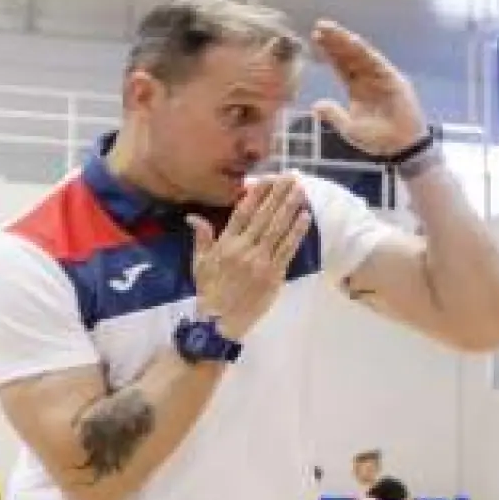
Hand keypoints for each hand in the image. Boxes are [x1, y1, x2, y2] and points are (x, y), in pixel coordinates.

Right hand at [191, 174, 311, 339]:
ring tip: (300, 190)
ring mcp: (261, 262)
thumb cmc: (209, 292)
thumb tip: (194, 216)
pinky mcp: (274, 275)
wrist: (220, 322)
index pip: (242, 213)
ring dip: (291, 208)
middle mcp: (244, 249)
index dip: (256, 194)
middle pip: (264, 216)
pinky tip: (305, 217)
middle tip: (291, 177)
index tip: (267, 178)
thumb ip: (202, 237)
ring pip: (278, 229)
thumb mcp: (199, 263)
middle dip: (278, 195)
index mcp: (226, 244)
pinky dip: (297, 232)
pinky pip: (288, 250)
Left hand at [309, 21, 429, 157]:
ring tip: (331, 29)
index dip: (328, 52)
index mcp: (356, 87)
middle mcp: (367, 78)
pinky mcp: (393, 79)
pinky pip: (377, 62)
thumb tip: (315, 106)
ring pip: (360, 54)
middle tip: (319, 26)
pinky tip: (352, 40)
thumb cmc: (377, 139)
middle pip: (348, 55)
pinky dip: (364, 51)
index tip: (315, 37)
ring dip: (346, 41)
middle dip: (335, 41)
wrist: (401, 147)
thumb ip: (333, 115)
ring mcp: (380, 76)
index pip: (340, 65)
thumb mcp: (350, 129)